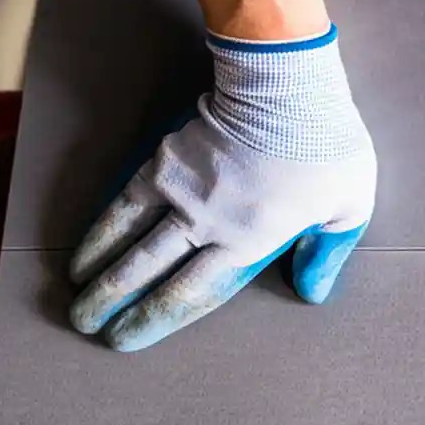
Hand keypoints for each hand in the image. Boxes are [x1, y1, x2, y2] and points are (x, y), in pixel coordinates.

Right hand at [69, 25, 376, 351]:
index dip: (156, 319)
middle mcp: (206, 223)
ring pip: (127, 240)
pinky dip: (102, 228)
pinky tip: (87, 247)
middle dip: (115, 304)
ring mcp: (180, 191)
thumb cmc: (326, 147)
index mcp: (249, 242)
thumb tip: (311, 293)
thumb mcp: (348, 206)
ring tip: (76, 297)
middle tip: (87, 326)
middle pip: (148, 273)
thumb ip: (326, 252)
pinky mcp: (165, 159)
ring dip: (98, 272)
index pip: (192, 293)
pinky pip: (124, 201)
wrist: (286, 86)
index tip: (126, 338)